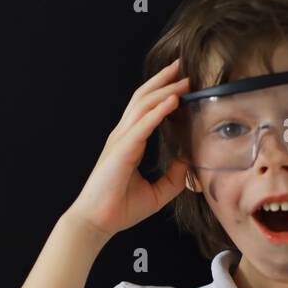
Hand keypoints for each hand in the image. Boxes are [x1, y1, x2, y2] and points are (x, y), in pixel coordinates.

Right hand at [67, 59, 190, 239]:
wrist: (97, 221)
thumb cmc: (119, 208)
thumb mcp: (157, 192)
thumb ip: (173, 176)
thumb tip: (190, 162)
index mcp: (128, 143)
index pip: (146, 110)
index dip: (163, 93)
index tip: (181, 83)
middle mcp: (123, 136)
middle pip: (143, 98)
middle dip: (163, 80)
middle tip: (181, 66)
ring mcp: (121, 140)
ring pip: (143, 104)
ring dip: (164, 89)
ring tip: (183, 78)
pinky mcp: (122, 149)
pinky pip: (143, 124)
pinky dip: (159, 110)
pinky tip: (173, 100)